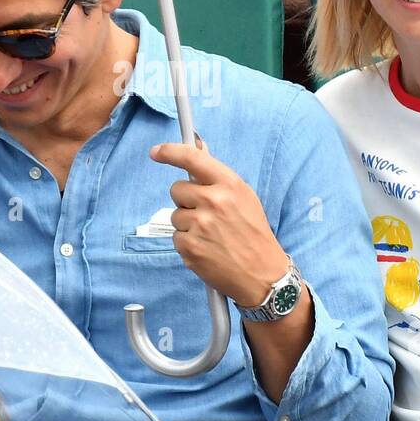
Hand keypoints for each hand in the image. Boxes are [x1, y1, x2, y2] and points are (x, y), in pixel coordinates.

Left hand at [149, 141, 288, 307]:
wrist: (262, 274)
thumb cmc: (253, 234)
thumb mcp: (243, 197)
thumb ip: (217, 176)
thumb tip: (197, 146)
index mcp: (229, 185)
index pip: (192, 159)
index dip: (170, 152)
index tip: (156, 152)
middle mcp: (214, 201)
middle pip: (176, 189)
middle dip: (186, 200)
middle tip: (205, 213)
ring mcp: (200, 225)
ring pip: (175, 215)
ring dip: (187, 224)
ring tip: (211, 235)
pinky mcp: (190, 247)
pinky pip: (176, 237)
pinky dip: (187, 243)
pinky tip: (207, 249)